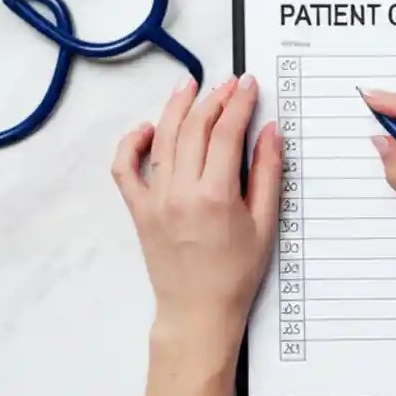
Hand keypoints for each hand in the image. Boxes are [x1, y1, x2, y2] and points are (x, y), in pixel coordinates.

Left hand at [111, 75, 281, 368]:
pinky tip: (148, 127)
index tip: (248, 85)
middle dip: (214, 98)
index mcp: (216, 195)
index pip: (227, 132)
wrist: (198, 311)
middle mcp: (181, 192)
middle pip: (194, 127)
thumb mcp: (265, 224)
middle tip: (229, 84)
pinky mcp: (139, 209)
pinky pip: (125, 168)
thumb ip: (267, 173)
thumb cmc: (235, 274)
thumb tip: (270, 132)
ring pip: (162, 138)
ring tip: (190, 86)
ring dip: (177, 107)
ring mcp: (156, 199)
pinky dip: (132, 143)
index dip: (239, 102)